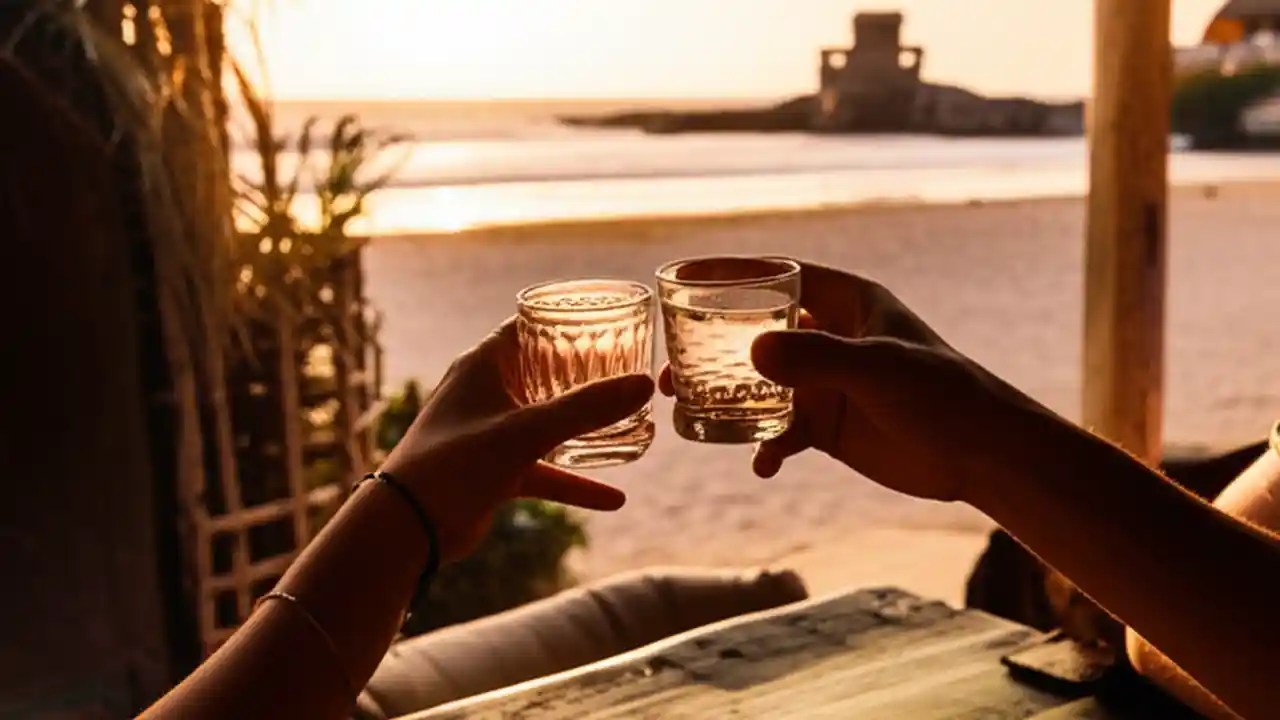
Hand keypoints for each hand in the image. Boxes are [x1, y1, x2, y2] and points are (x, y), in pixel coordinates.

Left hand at [382, 319, 652, 559]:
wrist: (407, 527)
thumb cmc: (455, 464)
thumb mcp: (525, 431)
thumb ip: (586, 409)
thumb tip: (644, 384)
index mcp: (484, 364)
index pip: (531, 325)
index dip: (569, 320)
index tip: (612, 321)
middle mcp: (487, 392)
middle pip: (546, 371)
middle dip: (587, 373)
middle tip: (630, 370)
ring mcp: (492, 433)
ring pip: (548, 422)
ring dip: (583, 427)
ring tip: (627, 424)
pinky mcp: (496, 471)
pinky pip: (546, 470)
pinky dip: (576, 481)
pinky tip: (614, 498)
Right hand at [659, 262, 1035, 502]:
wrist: (983, 455)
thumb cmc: (941, 395)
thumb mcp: (878, 369)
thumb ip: (818, 359)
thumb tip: (753, 351)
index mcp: (848, 302)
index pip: (778, 274)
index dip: (730, 273)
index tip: (681, 277)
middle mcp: (833, 337)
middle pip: (758, 330)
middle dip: (712, 345)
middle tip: (669, 363)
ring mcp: (829, 383)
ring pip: (762, 383)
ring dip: (725, 396)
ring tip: (684, 409)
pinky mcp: (832, 426)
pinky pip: (782, 430)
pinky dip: (766, 445)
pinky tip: (762, 463)